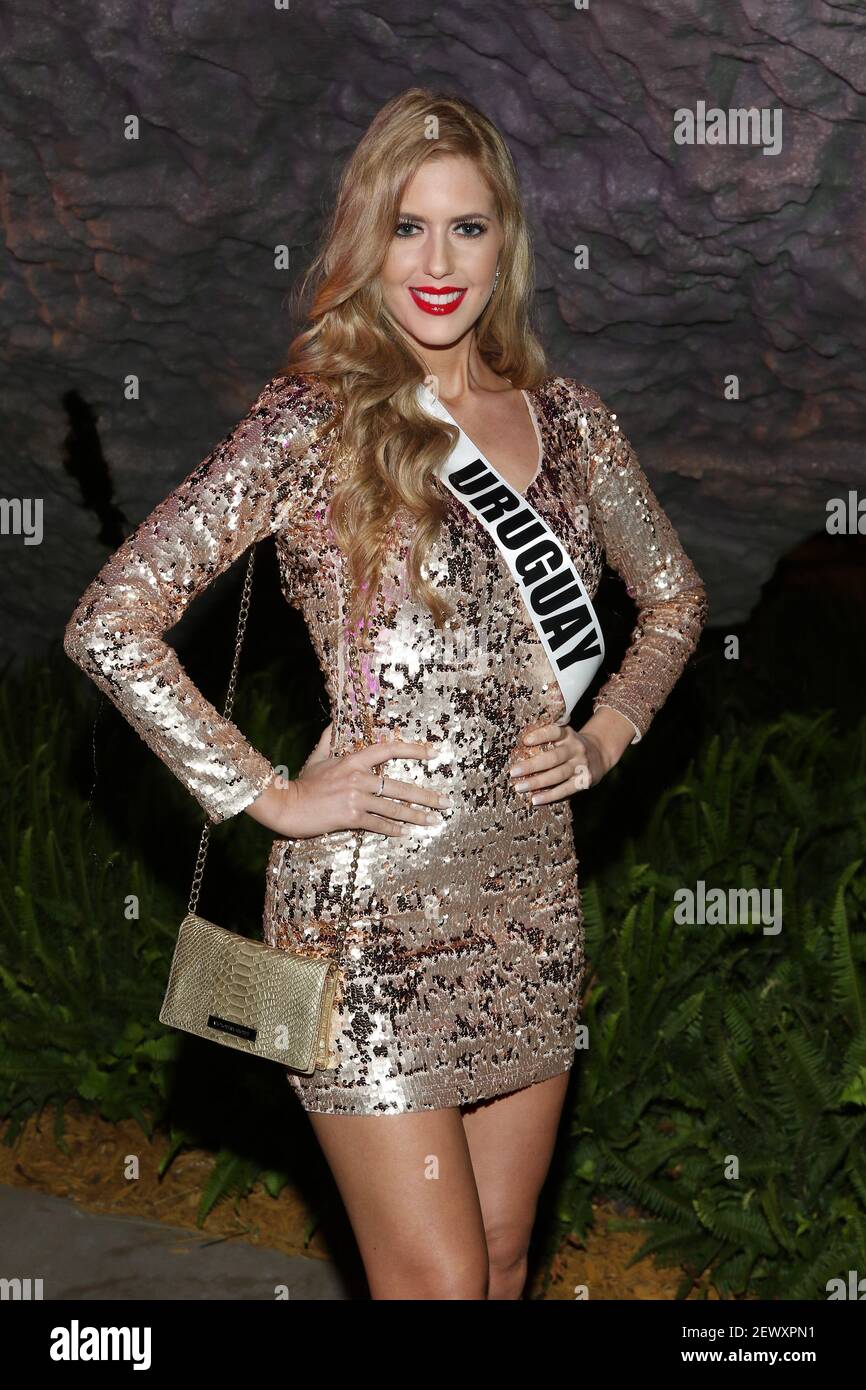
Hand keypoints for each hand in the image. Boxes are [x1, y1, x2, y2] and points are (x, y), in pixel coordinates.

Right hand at [245, 723, 451, 837]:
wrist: (286, 805)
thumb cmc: (302, 782)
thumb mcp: (317, 756)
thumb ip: (328, 738)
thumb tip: (334, 720)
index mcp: (353, 759)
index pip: (390, 749)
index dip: (415, 750)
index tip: (436, 752)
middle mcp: (359, 777)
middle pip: (400, 786)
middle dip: (427, 796)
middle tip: (447, 802)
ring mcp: (356, 798)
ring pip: (394, 808)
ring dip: (417, 816)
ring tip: (435, 821)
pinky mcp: (351, 817)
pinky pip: (379, 824)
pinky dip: (394, 830)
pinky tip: (407, 833)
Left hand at [508, 723, 610, 804]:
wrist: (599, 755)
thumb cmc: (570, 746)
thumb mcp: (563, 736)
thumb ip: (547, 740)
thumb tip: (518, 749)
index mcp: (568, 735)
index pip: (555, 732)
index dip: (541, 735)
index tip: (525, 741)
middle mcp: (576, 749)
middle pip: (553, 758)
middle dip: (532, 766)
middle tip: (513, 772)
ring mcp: (581, 765)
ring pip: (558, 775)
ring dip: (537, 783)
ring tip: (519, 788)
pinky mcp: (585, 781)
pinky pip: (565, 790)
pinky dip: (549, 795)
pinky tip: (535, 799)